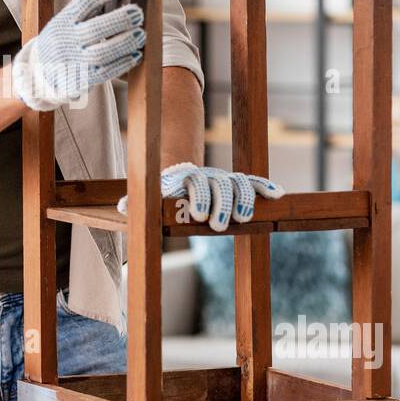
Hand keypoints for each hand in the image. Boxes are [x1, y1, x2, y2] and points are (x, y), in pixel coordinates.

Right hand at [11, 0, 144, 110]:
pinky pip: (104, 72)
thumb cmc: (64, 41)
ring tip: (140, 34)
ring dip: (124, 43)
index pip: (82, 4)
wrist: (40, 71)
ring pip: (100, 53)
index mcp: (63, 22)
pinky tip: (136, 55)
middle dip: (119, 20)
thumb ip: (88, 13)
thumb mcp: (66, 23)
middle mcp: (66, 42)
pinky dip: (123, 63)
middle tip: (138, 13)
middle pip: (94, 29)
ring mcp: (73, 62)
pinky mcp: (81, 80)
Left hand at [116, 162, 285, 231]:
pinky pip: (252, 183)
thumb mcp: (151, 195)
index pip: (194, 182)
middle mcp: (207, 176)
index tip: (198, 215)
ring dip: (244, 200)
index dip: (198, 197)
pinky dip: (264, 187)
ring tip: (244, 219)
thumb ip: (138, 202)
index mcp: (186, 178)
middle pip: (218, 184)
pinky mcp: (237, 184)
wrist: (181, 174)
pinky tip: (277, 195)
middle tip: (218, 226)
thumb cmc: (164, 192)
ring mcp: (223, 179)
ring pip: (238, 184)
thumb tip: (122, 208)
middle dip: (220, 204)